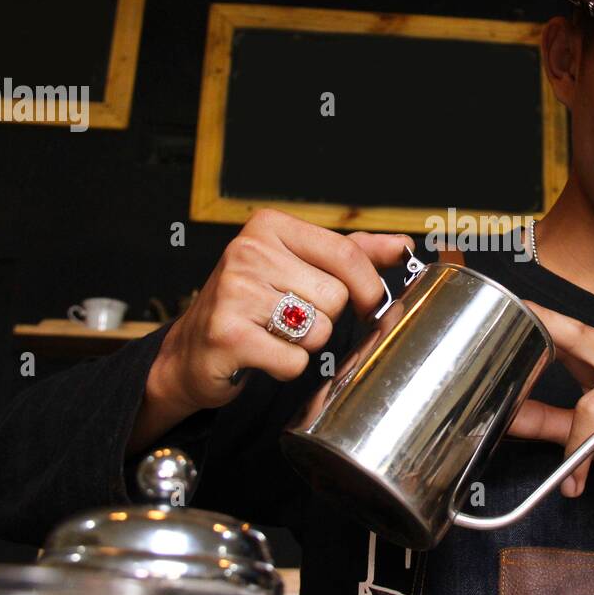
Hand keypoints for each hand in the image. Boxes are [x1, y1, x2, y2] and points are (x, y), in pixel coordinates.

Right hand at [130, 208, 412, 451]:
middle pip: (336, 296)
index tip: (369, 304)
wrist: (192, 351)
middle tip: (292, 319)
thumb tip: (402, 246)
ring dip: (306, 345)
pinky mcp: (227, 334)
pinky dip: (285, 367)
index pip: (347, 254)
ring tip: (274, 336)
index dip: (370, 288)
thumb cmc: (252, 305)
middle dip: (326, 318)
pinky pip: (294, 361)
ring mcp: (234, 292)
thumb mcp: (300, 266)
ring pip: (319, 330)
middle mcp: (248, 252)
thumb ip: (353, 254)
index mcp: (270, 227)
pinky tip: (262, 355)